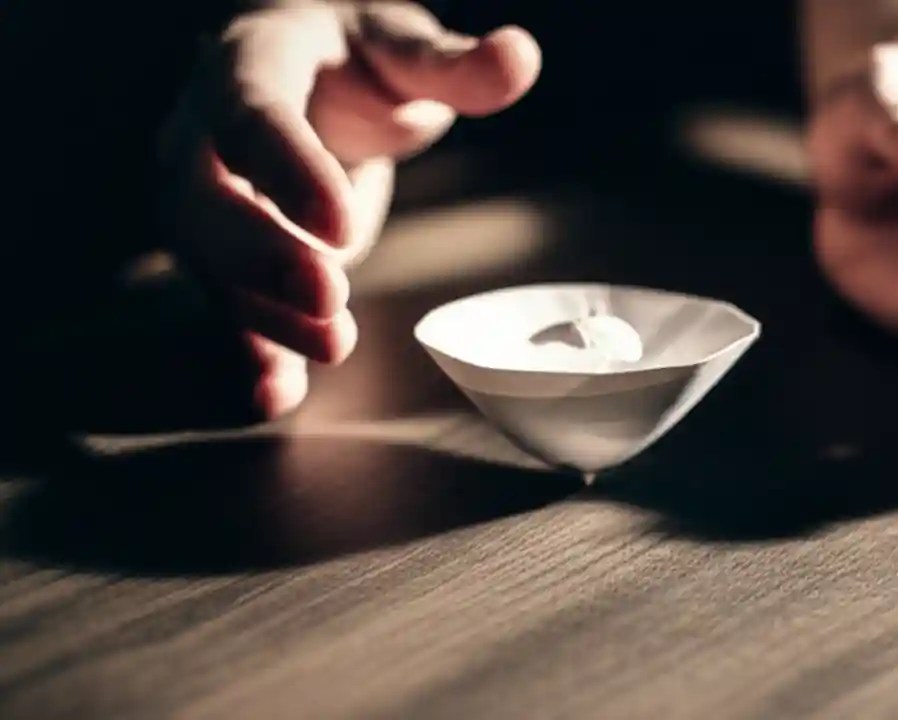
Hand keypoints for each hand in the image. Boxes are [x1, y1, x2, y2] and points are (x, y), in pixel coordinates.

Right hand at [158, 0, 539, 416]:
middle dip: (264, 258)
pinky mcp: (231, 251)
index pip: (252, 118)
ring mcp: (208, 197)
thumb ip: (451, 63)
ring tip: (332, 346)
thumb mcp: (403, 46)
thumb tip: (519, 56)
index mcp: (249, 64)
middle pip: (207, 202)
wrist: (310, 75)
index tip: (338, 225)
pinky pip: (230, 303)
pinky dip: (254, 352)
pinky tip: (278, 396)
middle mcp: (203, 132)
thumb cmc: (355, 57)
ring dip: (266, 314)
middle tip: (329, 297)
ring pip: (211, 263)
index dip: (288, 172)